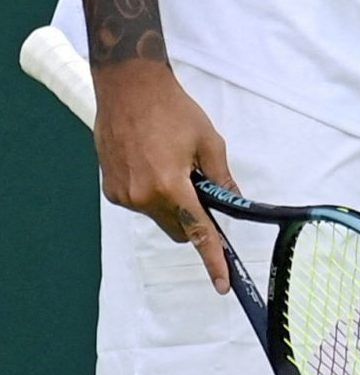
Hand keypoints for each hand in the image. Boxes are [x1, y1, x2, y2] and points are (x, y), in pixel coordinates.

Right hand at [91, 61, 236, 292]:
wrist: (128, 89)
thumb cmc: (173, 111)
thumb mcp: (208, 142)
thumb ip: (221, 178)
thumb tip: (234, 203)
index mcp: (170, 187)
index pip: (198, 233)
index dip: (213, 260)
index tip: (223, 284)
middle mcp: (142, 198)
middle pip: (178, 229)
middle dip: (193, 218)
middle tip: (200, 186)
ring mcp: (123, 196)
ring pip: (159, 216)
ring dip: (172, 203)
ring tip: (171, 163)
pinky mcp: (111, 190)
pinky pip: (140, 203)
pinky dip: (153, 194)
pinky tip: (152, 162)